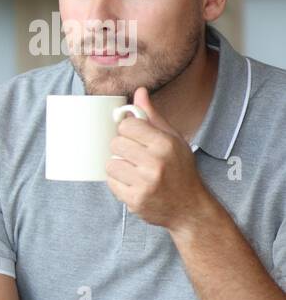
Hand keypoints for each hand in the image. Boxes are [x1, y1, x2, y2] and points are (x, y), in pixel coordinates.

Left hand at [106, 87, 212, 233]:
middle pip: (115, 143)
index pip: (127, 125)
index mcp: (165, 144)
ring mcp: (144, 183)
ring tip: (134, 170)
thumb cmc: (180, 169)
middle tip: (134, 156)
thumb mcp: (173, 139)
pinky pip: (111, 182)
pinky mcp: (135, 200)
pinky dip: (118, 182)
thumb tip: (139, 92)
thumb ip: (153, 116)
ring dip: (118, 166)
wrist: (189, 207)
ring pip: (110, 163)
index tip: (134, 137)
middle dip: (121, 148)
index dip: (127, 130)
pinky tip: (133, 183)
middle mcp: (155, 162)